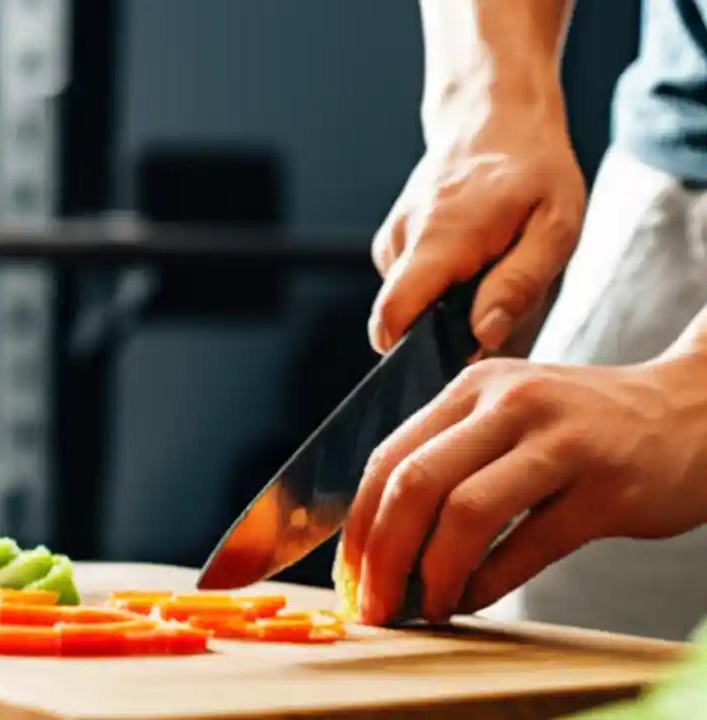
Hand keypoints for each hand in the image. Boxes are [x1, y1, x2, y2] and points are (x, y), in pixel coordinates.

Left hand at [340, 353, 706, 624]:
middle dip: (381, 556)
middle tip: (373, 606)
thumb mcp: (507, 415)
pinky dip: (488, 585)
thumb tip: (378, 541)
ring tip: (423, 608)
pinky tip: (471, 602)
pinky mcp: (606, 489)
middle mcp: (509, 405)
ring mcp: (560, 443)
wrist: (692, 413)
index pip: (387, 459)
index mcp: (471, 388)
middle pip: (414, 484)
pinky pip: (527, 547)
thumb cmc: (583, 428)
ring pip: (465, 514)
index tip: (349, 578)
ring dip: (432, 575)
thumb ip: (447, 458)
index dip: (357, 528)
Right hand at [368, 93, 586, 354]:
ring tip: (487, 266)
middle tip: (494, 298)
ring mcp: (393, 238)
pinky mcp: (392, 240)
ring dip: (448, 302)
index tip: (448, 354)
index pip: (393, 314)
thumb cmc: (533, 172)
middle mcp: (405, 239)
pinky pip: (412, 283)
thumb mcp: (555, 227)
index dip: (409, 350)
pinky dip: (440, 283)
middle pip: (405, 317)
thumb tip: (484, 335)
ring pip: (413, 302)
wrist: (494, 119)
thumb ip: (519, 285)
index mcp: (442, 239)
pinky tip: (469, 256)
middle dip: (445, 327)